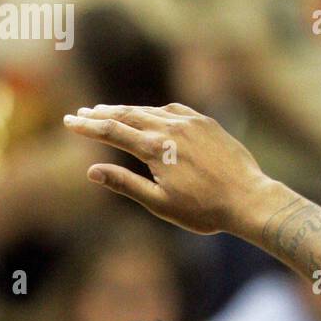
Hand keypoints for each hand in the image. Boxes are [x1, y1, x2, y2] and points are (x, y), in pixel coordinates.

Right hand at [62, 103, 273, 235]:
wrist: (251, 200)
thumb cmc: (206, 210)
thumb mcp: (161, 204)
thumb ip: (126, 185)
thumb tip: (92, 171)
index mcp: (155, 148)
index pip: (112, 131)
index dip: (88, 126)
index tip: (69, 122)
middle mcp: (170, 127)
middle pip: (127, 114)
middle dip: (102, 114)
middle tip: (83, 113)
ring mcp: (191, 122)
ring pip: (150, 110)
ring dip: (128, 110)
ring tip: (111, 112)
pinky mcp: (207, 123)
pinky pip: (175, 110)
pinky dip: (156, 110)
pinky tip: (152, 113)